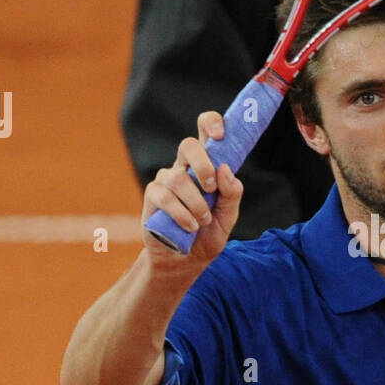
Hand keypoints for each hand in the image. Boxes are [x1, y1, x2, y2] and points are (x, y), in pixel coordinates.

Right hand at [142, 111, 242, 265]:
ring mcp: (166, 180)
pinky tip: (190, 226)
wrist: (185, 261)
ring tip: (203, 221)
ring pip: (178, 177)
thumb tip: (226, 170)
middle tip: (212, 188)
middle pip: (188, 145)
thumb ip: (232, 194)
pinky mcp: (152, 196)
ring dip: (195, 202)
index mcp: (206, 166)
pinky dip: (181, 213)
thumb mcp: (228, 217)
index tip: (220, 134)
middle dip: (203, 164)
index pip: (205, 131)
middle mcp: (184, 168)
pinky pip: (164, 196)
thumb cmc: (208, 234)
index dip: (211, 123)